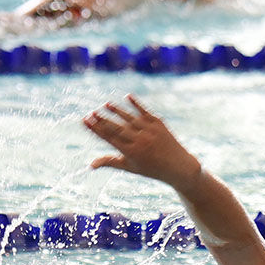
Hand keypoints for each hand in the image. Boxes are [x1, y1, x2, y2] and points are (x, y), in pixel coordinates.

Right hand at [83, 95, 201, 190]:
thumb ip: (110, 162)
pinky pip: (145, 111)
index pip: (109, 138)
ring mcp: (150, 130)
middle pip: (117, 127)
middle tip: (91, 113)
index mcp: (131, 152)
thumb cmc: (151, 169)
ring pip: (130, 118)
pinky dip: (136, 104)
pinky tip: (127, 96)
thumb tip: (90, 165)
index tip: (86, 121)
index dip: (96, 129)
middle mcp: (140, 141)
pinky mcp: (159, 123)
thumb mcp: (130, 167)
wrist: (178, 166)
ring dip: (117, 110)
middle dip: (103, 120)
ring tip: (106, 105)